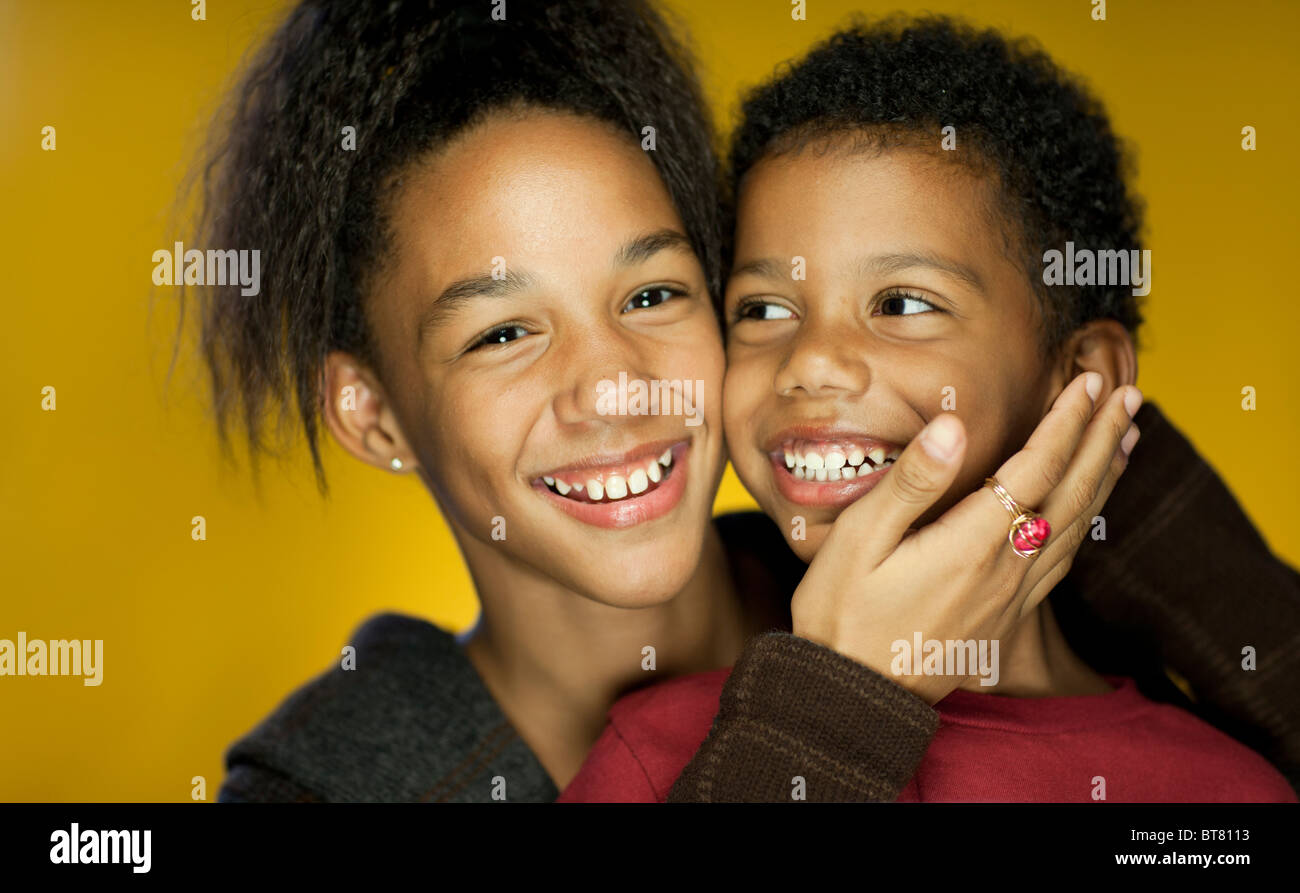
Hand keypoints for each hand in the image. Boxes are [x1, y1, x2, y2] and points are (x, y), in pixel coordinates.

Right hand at [790, 372, 1141, 703]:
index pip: (1034, 469)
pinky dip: (1083, 522)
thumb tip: (953, 427)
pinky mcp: (1007, 617)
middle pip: (1069, 494)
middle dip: (1099, 441)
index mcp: (970, 543)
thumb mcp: (858, 540)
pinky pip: (1061, 560)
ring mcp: (1010, 597)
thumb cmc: (842, 612)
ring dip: (1102, 479)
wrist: (853, 693)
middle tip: (1124, 398)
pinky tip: (1085, 509)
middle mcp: (1004, 569)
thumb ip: (911, 483)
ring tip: (1123, 440)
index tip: (1086, 384)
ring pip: (1074, 527)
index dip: (1065, 423)